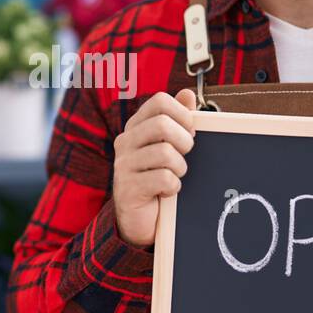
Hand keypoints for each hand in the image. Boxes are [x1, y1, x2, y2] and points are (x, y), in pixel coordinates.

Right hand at [113, 89, 197, 247]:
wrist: (140, 218)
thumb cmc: (158, 177)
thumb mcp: (169, 146)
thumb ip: (177, 119)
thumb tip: (187, 94)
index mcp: (136, 126)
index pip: (160, 101)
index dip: (182, 114)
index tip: (189, 131)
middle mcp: (125, 142)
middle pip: (163, 125)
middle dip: (184, 142)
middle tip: (184, 156)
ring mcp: (124, 165)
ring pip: (165, 153)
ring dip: (180, 168)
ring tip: (174, 176)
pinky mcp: (128, 188)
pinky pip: (164, 179)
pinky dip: (173, 187)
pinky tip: (166, 192)